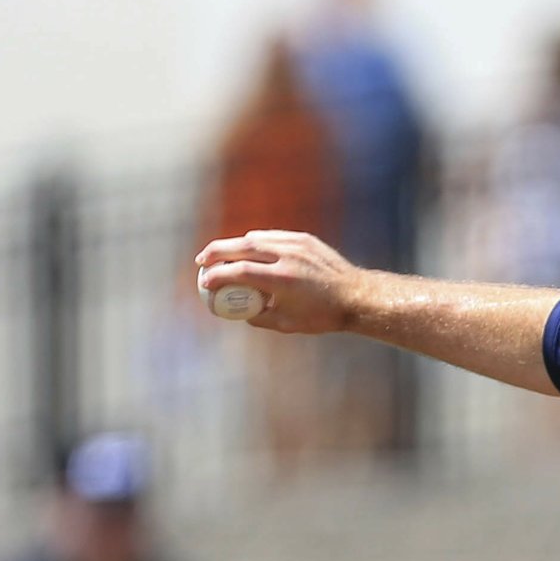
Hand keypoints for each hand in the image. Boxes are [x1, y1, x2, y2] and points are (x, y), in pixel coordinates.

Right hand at [192, 230, 363, 334]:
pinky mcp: (304, 239)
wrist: (358, 297)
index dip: (217, 276)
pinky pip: (273, 236)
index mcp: (282, 280)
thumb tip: (238, 312)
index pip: (239, 272)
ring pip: (256, 237)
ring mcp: (296, 245)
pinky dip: (256, 241)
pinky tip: (247, 249)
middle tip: (202, 261)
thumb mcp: (288, 324)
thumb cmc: (323, 316)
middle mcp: (287, 257)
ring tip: (221, 255)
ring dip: (234, 244)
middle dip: (216, 252)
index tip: (204, 282)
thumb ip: (259, 317)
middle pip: (241, 247)